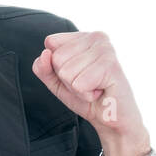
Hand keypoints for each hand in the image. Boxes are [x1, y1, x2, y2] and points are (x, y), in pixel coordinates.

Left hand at [31, 30, 150, 155]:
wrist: (112, 120)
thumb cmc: (87, 97)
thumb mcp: (56, 82)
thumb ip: (43, 67)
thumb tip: (45, 54)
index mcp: (84, 36)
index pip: (51, 43)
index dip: (57, 67)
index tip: (78, 74)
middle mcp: (97, 36)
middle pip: (57, 58)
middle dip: (67, 79)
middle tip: (88, 84)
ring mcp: (105, 49)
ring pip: (66, 72)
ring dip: (78, 89)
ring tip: (95, 88)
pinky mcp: (111, 65)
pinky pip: (78, 84)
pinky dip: (86, 95)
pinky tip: (101, 92)